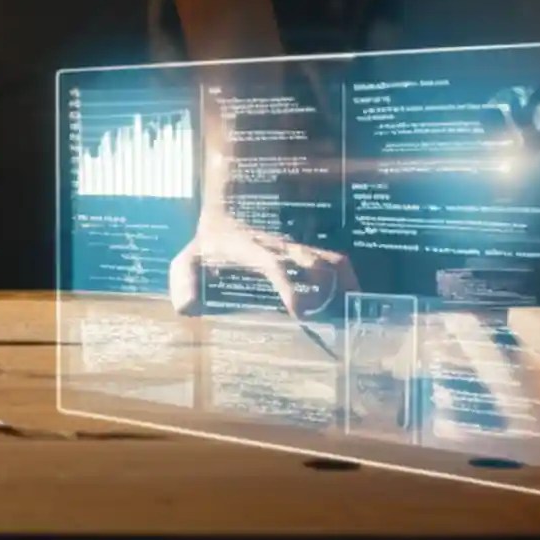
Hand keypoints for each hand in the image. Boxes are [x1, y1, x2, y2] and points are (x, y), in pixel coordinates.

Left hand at [169, 212, 357, 319]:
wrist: (225, 214)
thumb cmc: (208, 247)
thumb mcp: (188, 261)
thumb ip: (185, 281)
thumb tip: (187, 307)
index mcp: (250, 250)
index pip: (274, 264)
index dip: (289, 285)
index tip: (300, 310)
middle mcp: (279, 248)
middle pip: (312, 264)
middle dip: (325, 293)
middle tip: (329, 325)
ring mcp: (296, 249)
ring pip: (330, 261)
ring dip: (342, 288)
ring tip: (350, 317)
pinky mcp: (307, 253)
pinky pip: (336, 262)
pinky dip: (349, 281)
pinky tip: (354, 303)